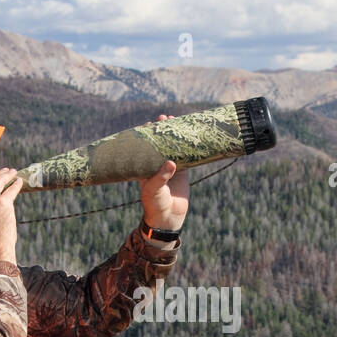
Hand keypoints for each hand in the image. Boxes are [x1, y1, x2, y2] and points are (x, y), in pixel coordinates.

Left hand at [139, 114, 189, 231]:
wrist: (168, 218)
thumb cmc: (155, 204)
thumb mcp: (154, 190)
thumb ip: (160, 177)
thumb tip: (171, 162)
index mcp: (145, 167)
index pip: (145, 147)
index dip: (147, 134)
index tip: (149, 123)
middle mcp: (157, 165)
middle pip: (159, 143)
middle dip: (161, 130)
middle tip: (164, 118)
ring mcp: (171, 167)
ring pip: (173, 147)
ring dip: (174, 135)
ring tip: (176, 121)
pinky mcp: (183, 172)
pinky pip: (186, 156)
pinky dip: (189, 147)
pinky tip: (191, 136)